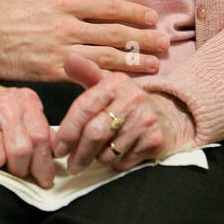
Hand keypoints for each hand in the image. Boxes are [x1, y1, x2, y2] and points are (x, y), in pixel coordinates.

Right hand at [0, 0, 170, 80]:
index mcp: (63, 4)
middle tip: (165, 43)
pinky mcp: (49, 72)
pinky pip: (82, 77)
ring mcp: (58, 52)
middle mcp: (65, 28)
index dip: (134, 12)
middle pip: (113, 34)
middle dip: (142, 39)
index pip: (108, 7)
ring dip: (132, 62)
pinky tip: (120, 84)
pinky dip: (104, 79)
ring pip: (104, 58)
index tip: (152, 17)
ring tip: (153, 65)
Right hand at [0, 73, 54, 187]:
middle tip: (17, 171)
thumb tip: (57, 154)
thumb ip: (39, 131)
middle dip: (21, 169)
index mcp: (28, 101)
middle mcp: (8, 102)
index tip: (45, 180)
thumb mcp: (22, 113)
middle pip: (22, 150)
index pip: (42, 139)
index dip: (44, 165)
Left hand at [52, 54, 184, 173]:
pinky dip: (116, 163)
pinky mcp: (155, 139)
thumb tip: (68, 58)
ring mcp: (146, 119)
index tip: (58, 148)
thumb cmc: (125, 103)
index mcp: (116, 82)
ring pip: (108, 152)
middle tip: (71, 165)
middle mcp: (133, 98)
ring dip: (98, 158)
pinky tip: (119, 154)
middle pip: (95, 133)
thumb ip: (85, 73)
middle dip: (79, 153)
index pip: (84, 108)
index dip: (68, 131)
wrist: (166, 116)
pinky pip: (123, 161)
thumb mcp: (106, 85)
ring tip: (99, 154)